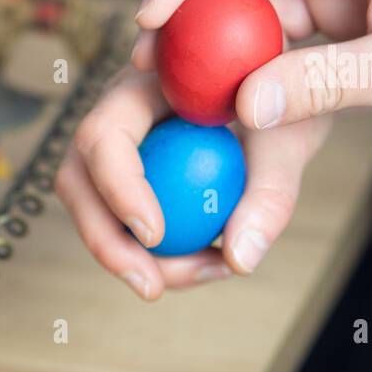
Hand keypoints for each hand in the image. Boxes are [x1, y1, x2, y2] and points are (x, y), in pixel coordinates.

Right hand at [55, 68, 328, 298]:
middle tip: (152, 288)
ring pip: (96, 209)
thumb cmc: (288, 102)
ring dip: (133, 257)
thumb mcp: (291, 139)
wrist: (292, 94)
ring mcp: (123, 148)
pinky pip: (127, 224)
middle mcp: (120, 115)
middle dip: (106, 241)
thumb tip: (240, 260)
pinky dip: (161, 254)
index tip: (157, 236)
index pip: (103, 136)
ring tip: (206, 272)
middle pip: (78, 180)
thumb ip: (270, 192)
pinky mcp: (137, 177)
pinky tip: (214, 263)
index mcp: (143, 84)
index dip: (119, 188)